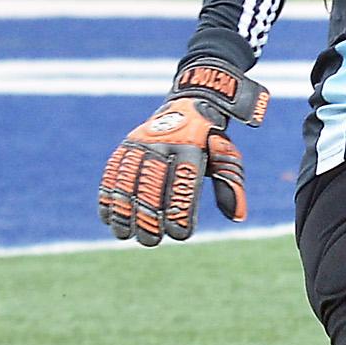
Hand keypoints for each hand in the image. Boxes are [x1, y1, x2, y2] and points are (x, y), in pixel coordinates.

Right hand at [98, 61, 267, 246]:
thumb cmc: (210, 141)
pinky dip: (108, 195)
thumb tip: (237, 217)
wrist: (191, 103)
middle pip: (151, 185)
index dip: (180, 212)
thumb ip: (231, 185)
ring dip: (123, 210)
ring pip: (128, 180)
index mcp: (191, 147)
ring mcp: (141, 142)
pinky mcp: (127, 144)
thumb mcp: (227, 156)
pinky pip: (113, 171)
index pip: (183, 184)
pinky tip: (108, 218)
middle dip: (148, 217)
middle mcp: (163, 143)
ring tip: (124, 235)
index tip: (180, 235)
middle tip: (151, 241)